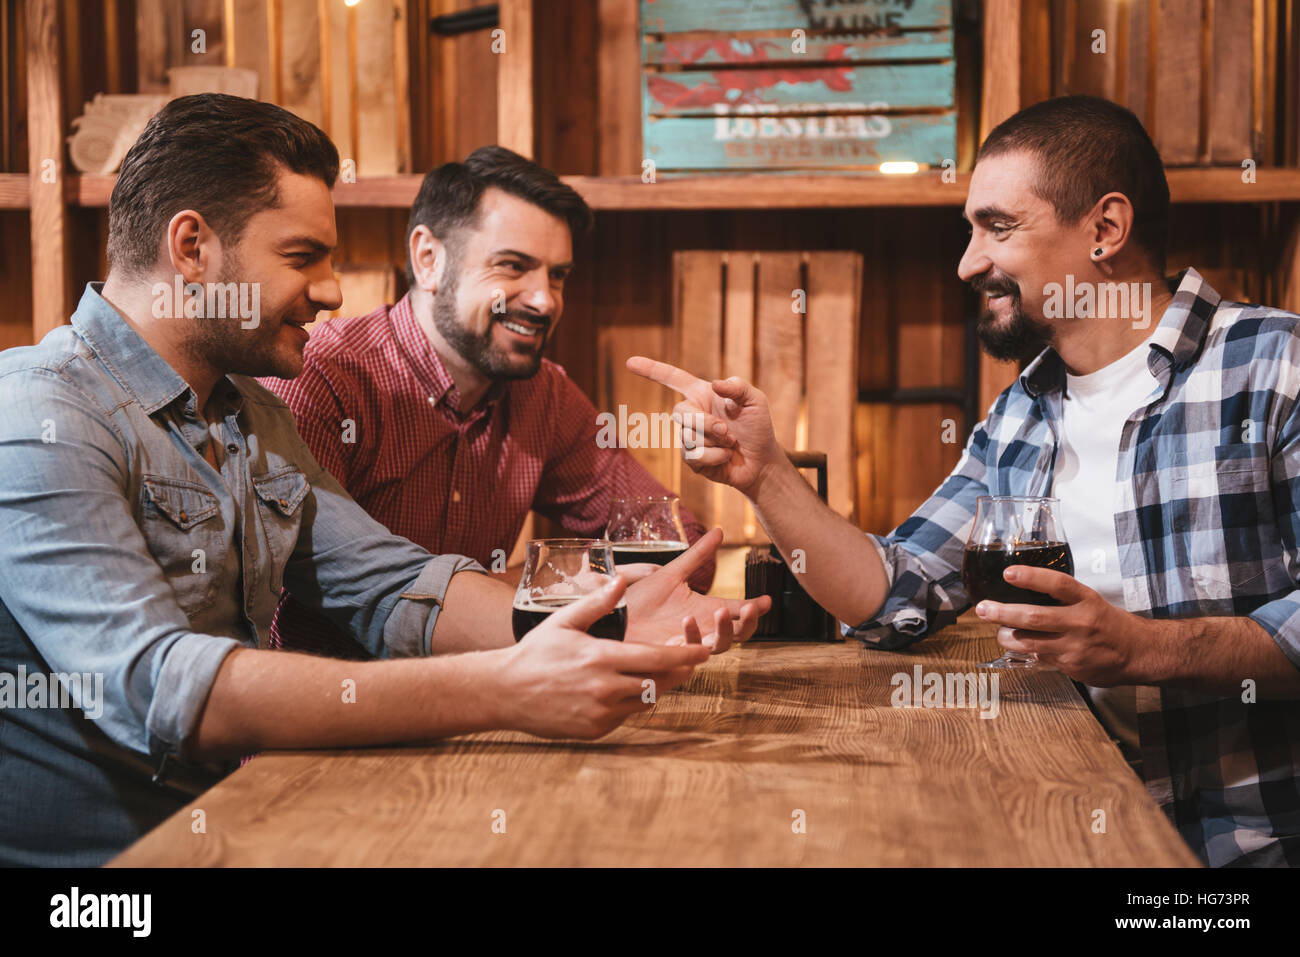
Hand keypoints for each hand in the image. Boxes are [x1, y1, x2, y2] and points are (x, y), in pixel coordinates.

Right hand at [500, 575, 711, 738]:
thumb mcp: (564, 621)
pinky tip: (624, 689)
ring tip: (658, 672)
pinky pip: (626, 716)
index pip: (657, 658)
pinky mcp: (595, 730)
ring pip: (646, 701)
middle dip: (678, 672)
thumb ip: (597, 603)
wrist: (505, 692)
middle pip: (659, 683)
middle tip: (688, 662)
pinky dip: (631, 703)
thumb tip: (621, 580)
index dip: (685, 655)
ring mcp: (601, 713)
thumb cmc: (536, 652)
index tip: (703, 651)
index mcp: (602, 658)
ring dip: (656, 687)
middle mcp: (606, 689)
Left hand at [625, 527, 771, 652]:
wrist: (612, 617)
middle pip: (739, 634)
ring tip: (722, 611)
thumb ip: (698, 555)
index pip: (738, 611)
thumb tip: (720, 530)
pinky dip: (692, 638)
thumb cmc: (641, 599)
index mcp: (706, 610)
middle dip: (749, 623)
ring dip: (725, 631)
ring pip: (719, 646)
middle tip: (750, 608)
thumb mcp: (672, 573)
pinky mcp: (670, 656)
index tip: (767, 600)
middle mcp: (702, 629)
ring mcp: (687, 644)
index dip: (756, 608)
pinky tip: (687, 621)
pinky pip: (689, 653)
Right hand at [626, 356, 783, 496]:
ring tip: (731, 444)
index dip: (652, 370)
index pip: (673, 378)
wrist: (762, 461)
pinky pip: (696, 456)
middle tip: (728, 432)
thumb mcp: (755, 400)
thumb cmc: (757, 426)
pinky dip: (717, 457)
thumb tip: (715, 384)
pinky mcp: (692, 460)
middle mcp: (691, 414)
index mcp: (701, 394)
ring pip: (689, 437)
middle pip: (680, 413)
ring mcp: (689, 437)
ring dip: (716, 442)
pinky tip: (726, 457)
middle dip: (706, 423)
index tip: (630, 362)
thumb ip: (738, 387)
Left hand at [972, 565, 1151, 685]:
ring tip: (998, 631)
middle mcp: (1080, 623)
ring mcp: (1075, 647)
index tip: (1008, 573)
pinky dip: (1029, 652)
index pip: (1057, 584)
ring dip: (1007, 637)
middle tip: (982, 608)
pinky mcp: (1072, 667)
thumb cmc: (1111, 623)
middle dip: (1002, 613)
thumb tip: (1025, 591)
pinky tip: (1024, 648)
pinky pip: (1041, 659)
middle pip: (1034, 617)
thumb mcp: (1091, 602)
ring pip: (1030, 643)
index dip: (1032, 577)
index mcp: (1087, 601)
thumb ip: (1063, 599)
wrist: (1140, 653)